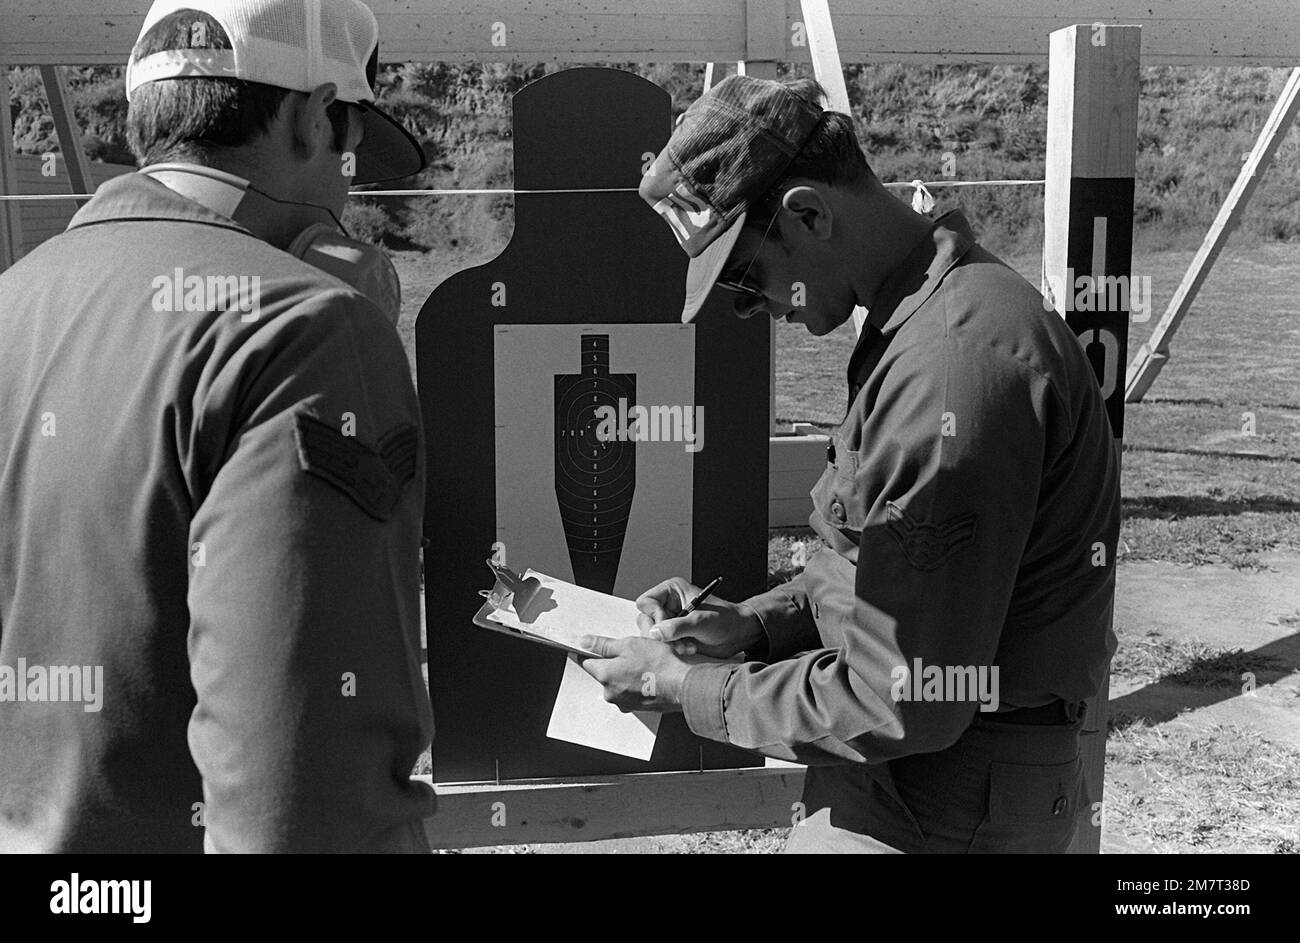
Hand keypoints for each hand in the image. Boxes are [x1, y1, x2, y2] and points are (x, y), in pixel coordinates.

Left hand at [577, 636, 689, 712]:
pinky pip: (630, 692)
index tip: (599, 647)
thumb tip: (585, 642)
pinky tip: (649, 675)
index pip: (587, 662)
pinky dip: (636, 684)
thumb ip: (604, 645)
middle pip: (604, 674)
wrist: (682, 686)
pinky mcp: (636, 707)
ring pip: (618, 683)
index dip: (592, 652)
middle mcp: (610, 693)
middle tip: (632, 653)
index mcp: (605, 676)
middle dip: (614, 663)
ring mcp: (624, 703)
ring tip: (644, 664)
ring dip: (626, 674)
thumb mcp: (629, 645)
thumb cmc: (658, 664)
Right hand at [634, 577, 764, 658]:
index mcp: (672, 591)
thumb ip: (677, 627)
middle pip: (645, 620)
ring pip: (651, 635)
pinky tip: (688, 649)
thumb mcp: (701, 621)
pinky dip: (672, 650)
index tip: (668, 627)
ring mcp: (669, 621)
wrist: (739, 635)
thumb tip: (654, 634)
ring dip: (667, 644)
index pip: (646, 602)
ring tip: (686, 646)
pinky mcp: (673, 636)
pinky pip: (661, 645)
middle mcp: (668, 605)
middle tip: (677, 642)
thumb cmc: (726, 620)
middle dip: (660, 634)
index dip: (654, 616)